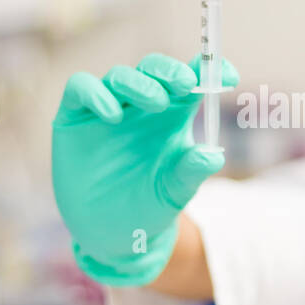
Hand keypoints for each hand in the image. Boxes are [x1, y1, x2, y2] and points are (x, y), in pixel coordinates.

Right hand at [52, 52, 238, 285]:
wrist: (111, 234)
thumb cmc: (149, 206)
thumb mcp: (174, 192)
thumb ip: (190, 172)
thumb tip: (213, 155)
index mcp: (172, 113)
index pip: (191, 79)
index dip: (208, 70)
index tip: (229, 76)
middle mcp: (139, 104)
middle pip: (153, 69)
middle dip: (170, 71)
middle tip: (185, 84)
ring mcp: (107, 107)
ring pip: (120, 76)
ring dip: (140, 83)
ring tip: (156, 103)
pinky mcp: (75, 115)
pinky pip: (81, 88)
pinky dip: (96, 94)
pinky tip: (113, 115)